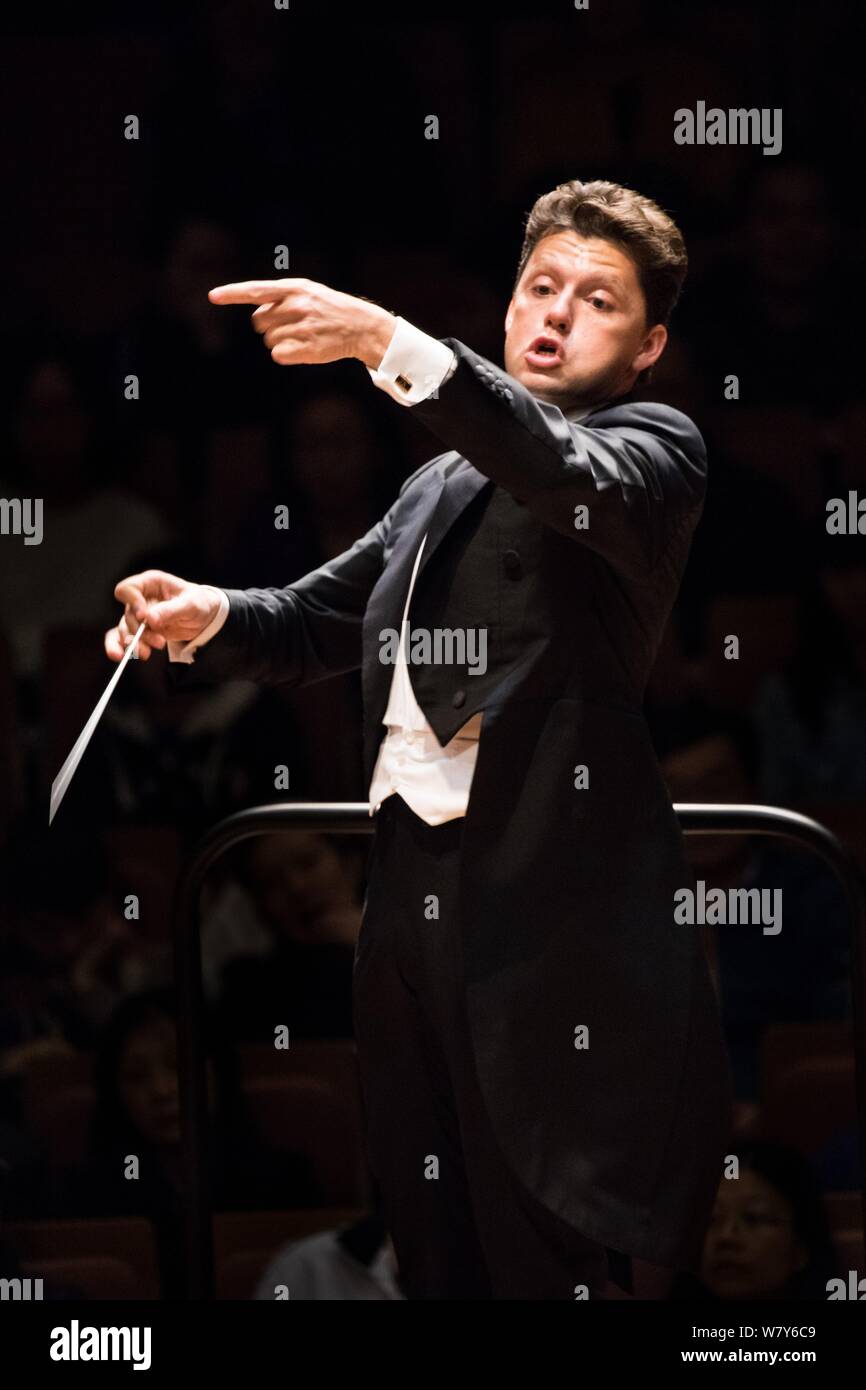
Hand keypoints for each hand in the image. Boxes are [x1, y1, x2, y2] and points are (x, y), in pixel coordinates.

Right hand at [105, 569, 221, 662]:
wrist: (204, 616)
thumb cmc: (199, 602)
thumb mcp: (191, 604)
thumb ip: (170, 610)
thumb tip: (149, 619)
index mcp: (150, 583)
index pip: (127, 589)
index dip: (133, 603)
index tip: (144, 617)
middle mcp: (141, 598)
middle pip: (127, 614)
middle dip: (140, 631)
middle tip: (159, 642)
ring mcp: (139, 615)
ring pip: (125, 629)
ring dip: (135, 643)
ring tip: (146, 654)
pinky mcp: (141, 631)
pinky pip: (121, 637)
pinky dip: (117, 646)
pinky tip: (118, 656)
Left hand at [207, 277, 395, 368]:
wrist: (360, 326)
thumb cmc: (329, 308)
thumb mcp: (308, 292)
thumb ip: (281, 297)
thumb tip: (255, 315)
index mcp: (295, 288)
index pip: (256, 290)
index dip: (232, 293)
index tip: (213, 296)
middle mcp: (296, 305)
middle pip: (259, 322)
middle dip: (269, 326)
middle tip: (292, 325)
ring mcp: (301, 327)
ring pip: (268, 340)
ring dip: (280, 341)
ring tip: (303, 335)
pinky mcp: (306, 348)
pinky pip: (278, 355)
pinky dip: (286, 354)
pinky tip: (303, 348)